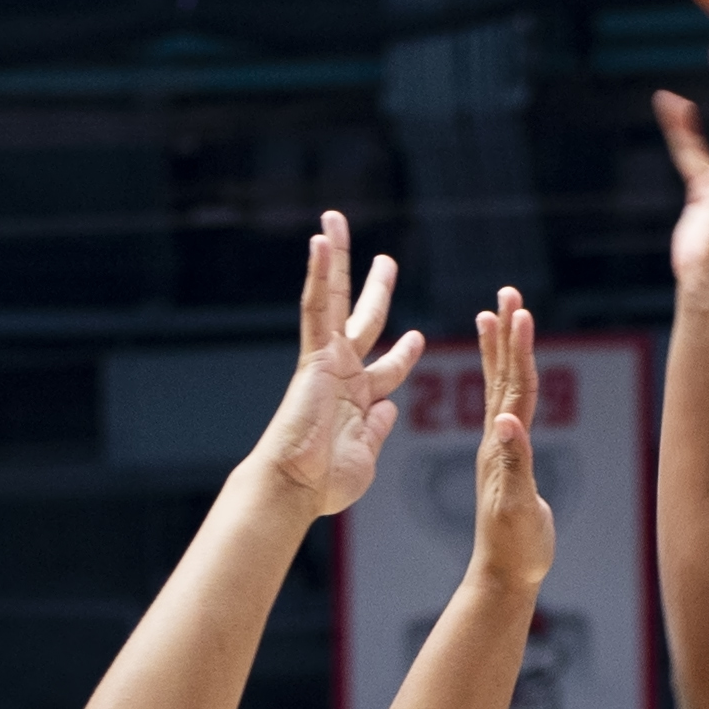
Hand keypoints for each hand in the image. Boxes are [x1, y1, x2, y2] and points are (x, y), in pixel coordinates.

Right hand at [255, 211, 425, 518]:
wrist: (294, 485)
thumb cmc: (324, 484)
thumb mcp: (366, 455)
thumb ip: (377, 430)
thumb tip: (390, 409)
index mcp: (358, 401)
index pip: (387, 369)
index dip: (404, 353)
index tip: (415, 337)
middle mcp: (342, 375)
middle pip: (363, 321)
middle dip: (375, 291)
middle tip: (386, 262)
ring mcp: (327, 361)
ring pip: (333, 300)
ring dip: (337, 261)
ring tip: (336, 222)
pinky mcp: (313, 355)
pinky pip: (315, 306)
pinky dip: (318, 274)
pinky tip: (320, 240)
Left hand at [469, 292, 554, 592]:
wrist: (504, 575)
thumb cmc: (515, 547)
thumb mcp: (517, 505)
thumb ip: (514, 463)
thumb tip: (508, 421)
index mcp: (499, 445)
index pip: (512, 386)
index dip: (518, 348)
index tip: (518, 310)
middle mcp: (496, 440)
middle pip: (505, 376)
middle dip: (508, 333)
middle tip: (508, 291)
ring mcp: (500, 449)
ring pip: (503, 388)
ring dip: (504, 351)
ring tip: (501, 315)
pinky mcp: (507, 460)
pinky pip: (509, 411)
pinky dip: (510, 386)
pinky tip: (508, 372)